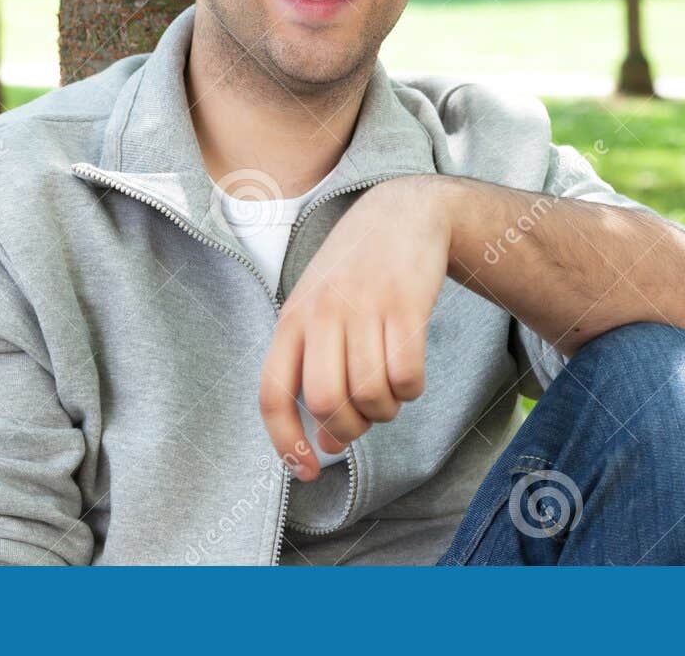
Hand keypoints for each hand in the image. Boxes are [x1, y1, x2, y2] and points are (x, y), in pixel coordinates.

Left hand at [257, 175, 452, 480]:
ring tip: (389, 393)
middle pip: (327, 403)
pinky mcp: (406, 305)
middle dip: (348, 430)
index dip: (286, 442)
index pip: (273, 394)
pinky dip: (412, 390)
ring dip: (385, 410)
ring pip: (371, 395)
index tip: (307, 471)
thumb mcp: (317, 305)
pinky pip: (407, 376)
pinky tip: (410, 375)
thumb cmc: (357, 270)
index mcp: (292, 318)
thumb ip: (311, 365)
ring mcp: (364, 307)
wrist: (404, 212)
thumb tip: (322, 440)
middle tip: (362, 422)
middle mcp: (322, 313)